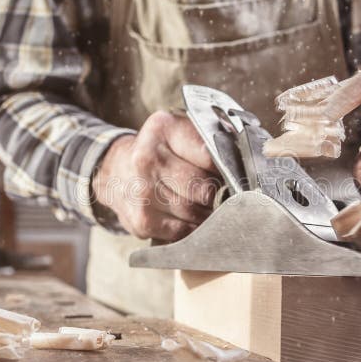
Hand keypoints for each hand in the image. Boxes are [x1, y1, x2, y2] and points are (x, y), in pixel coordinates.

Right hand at [92, 111, 219, 240]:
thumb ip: (211, 139)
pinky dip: (192, 229)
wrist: (115, 169)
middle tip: (218, 192)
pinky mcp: (141, 221)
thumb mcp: (180, 131)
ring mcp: (141, 192)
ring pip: (194, 212)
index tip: (232, 174)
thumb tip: (246, 158)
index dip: (228, 169)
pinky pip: (182, 232)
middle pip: (203, 188)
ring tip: (204, 204)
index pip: (211, 155)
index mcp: (162, 129)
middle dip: (216, 193)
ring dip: (206, 212)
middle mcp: (146, 159)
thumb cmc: (159, 151)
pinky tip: (189, 218)